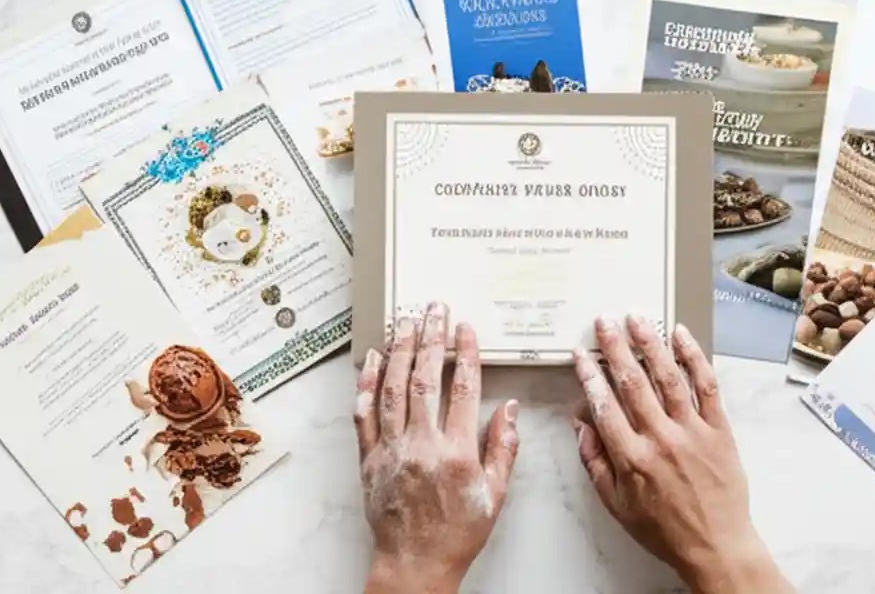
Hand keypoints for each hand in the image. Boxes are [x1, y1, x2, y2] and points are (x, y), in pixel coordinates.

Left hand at [354, 302, 519, 593]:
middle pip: (426, 378)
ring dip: (400, 349)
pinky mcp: (370, 458)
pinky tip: (375, 359)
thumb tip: (509, 409)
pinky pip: (365, 413)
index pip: (463, 389)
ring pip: (393, 388)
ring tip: (405, 321)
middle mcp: (422, 446)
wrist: (414, 563)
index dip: (465, 354)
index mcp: (457, 453)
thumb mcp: (495, 494)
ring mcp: (392, 449)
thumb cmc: (455, 533)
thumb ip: (503, 448)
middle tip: (435, 310)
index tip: (465, 330)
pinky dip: (368, 383)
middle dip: (430, 338)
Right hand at [570, 316, 792, 593]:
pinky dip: (694, 358)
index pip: (604, 405)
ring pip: (668, 377)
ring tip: (637, 318)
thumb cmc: (665, 529)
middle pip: (633, 383)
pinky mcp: (718, 430)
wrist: (716, 545)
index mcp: (632, 458)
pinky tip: (682, 336)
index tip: (580, 354)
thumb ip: (596, 462)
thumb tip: (581, 425)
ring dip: (650, 344)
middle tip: (604, 321)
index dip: (589, 375)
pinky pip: (706, 386)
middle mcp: (661, 439)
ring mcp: (692, 431)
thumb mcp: (616, 504)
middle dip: (615, 347)